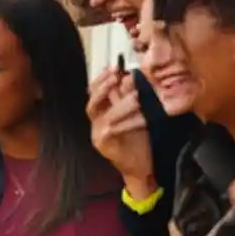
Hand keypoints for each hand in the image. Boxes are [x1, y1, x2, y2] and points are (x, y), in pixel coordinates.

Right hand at [87, 69, 153, 185]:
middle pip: (92, 101)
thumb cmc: (140, 141)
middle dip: (104, 87)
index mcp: (102, 113)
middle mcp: (96, 122)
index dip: (101, 79)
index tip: (114, 68)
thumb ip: (130, 99)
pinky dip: (128, 121)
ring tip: (137, 97)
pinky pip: (113, 129)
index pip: (94, 91)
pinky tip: (142, 116)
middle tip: (118, 77)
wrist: (141, 167)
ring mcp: (96, 134)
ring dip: (120, 104)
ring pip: (103, 115)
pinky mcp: (103, 144)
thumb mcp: (137, 115)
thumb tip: (130, 78)